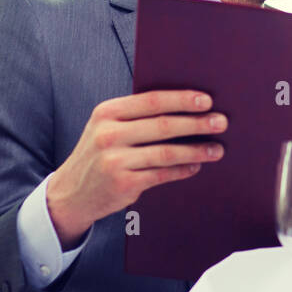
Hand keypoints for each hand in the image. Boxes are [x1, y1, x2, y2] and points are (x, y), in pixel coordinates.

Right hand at [46, 90, 226, 247]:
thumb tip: (187, 107)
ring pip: (166, 153)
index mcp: (107, 112)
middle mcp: (108, 135)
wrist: (70, 192)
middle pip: (163, 126)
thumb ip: (137, 116)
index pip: (152, 101)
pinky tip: (196, 165)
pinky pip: (162, 174)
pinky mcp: (123, 184)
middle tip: (221, 122)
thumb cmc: (100, 152)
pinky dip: (183, 169)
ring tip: (217, 149)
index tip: (207, 100)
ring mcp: (114, 161)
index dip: (182, 99)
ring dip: (197, 150)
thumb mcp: (107, 126)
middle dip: (197, 123)